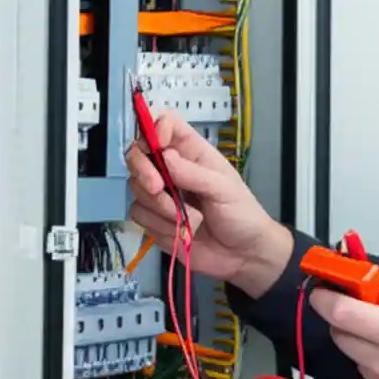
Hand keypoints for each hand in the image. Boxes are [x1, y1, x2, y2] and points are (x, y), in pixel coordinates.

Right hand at [125, 111, 291, 296]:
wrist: (242, 255)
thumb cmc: (242, 215)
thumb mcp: (225, 188)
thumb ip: (194, 172)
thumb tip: (165, 156)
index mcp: (193, 152)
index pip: (164, 123)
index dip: (153, 127)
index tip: (157, 146)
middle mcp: (172, 169)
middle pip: (138, 153)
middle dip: (143, 170)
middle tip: (157, 187)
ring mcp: (162, 194)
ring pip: (136, 187)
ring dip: (160, 207)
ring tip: (189, 219)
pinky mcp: (154, 219)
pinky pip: (138, 214)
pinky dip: (158, 225)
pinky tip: (180, 232)